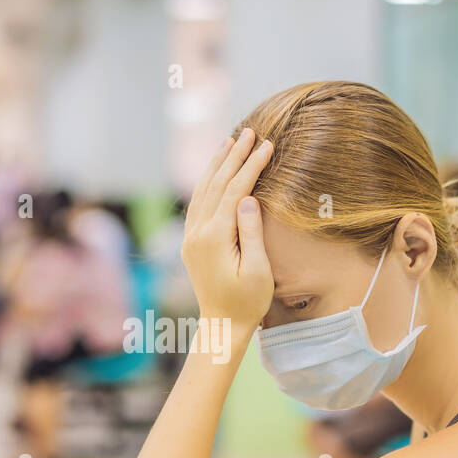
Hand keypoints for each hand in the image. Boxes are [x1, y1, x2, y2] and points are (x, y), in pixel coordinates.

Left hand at [181, 128, 275, 331]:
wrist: (222, 325)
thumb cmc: (248, 302)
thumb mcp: (258, 270)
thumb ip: (251, 232)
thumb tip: (248, 198)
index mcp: (215, 238)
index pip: (235, 191)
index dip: (251, 166)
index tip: (267, 145)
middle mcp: (197, 233)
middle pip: (217, 184)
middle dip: (234, 156)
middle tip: (250, 131)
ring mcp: (191, 236)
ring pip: (203, 190)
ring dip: (217, 164)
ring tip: (230, 141)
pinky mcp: (191, 242)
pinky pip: (197, 203)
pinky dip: (207, 182)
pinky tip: (215, 170)